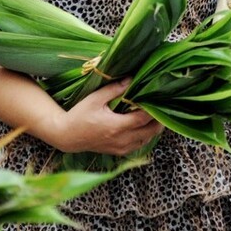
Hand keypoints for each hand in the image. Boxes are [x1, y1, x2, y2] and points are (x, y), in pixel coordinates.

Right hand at [45, 79, 164, 156]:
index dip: (153, 109)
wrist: (68, 136)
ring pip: (146, 140)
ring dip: (153, 129)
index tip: (158, 99)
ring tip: (156, 115)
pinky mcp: (118, 152)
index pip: (143, 118)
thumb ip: (114, 89)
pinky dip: (144, 136)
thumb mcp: (95, 99)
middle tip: (163, 107)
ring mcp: (121, 148)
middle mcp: (121, 139)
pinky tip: (144, 126)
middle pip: (150, 131)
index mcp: (116, 126)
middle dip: (159, 120)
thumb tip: (131, 79)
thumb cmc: (79, 115)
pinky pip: (138, 145)